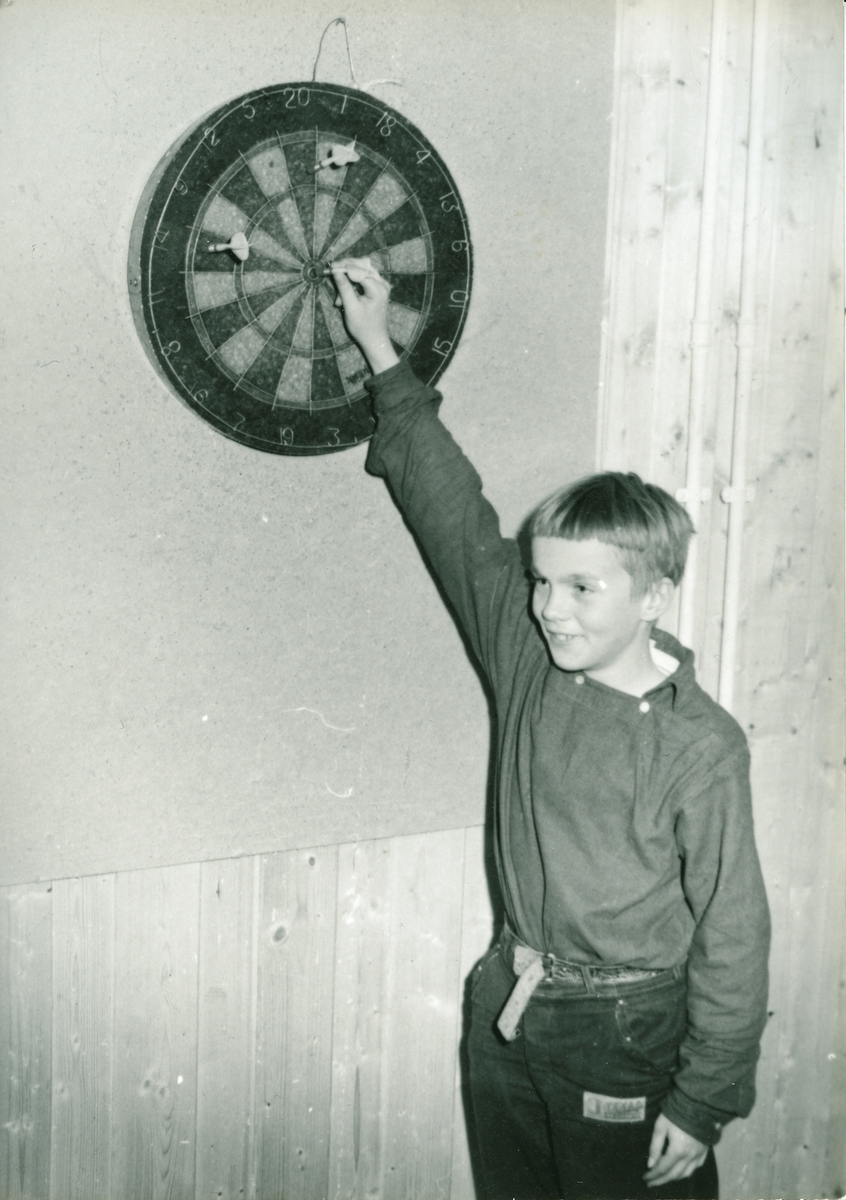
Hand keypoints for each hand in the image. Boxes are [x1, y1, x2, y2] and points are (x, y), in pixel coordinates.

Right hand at [330, 257, 398, 374]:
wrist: (374, 339)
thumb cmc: (363, 327)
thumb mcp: (351, 308)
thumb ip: (344, 287)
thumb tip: (335, 270)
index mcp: (378, 288)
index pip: (359, 270)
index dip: (343, 266)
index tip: (329, 267)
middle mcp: (382, 283)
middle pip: (361, 267)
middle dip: (344, 273)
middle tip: (330, 277)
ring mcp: (381, 285)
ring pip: (360, 271)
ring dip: (347, 280)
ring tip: (339, 298)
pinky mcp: (377, 287)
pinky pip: (362, 278)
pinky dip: (351, 284)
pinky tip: (343, 297)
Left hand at [643, 1113, 707, 1187]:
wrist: (697, 1104)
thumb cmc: (676, 1113)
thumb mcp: (660, 1126)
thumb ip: (655, 1146)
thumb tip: (650, 1164)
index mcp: (678, 1150)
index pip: (663, 1168)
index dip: (653, 1175)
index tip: (645, 1178)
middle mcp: (689, 1156)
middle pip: (674, 1175)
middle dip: (661, 1180)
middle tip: (651, 1183)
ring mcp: (698, 1155)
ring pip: (685, 1174)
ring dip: (673, 1178)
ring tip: (663, 1179)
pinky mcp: (704, 1151)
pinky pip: (695, 1167)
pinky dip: (686, 1172)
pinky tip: (680, 1171)